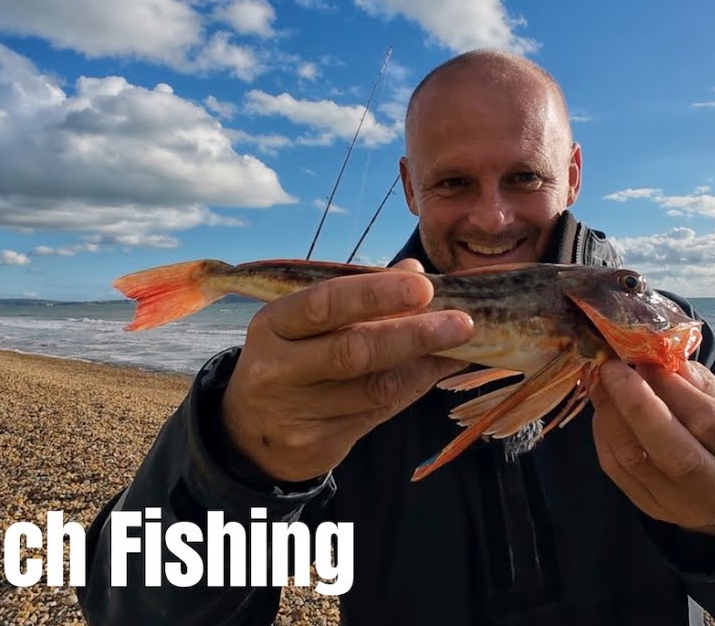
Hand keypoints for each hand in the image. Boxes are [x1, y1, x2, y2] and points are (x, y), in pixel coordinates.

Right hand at [222, 259, 474, 481]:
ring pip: (374, 389)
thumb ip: (359, 298)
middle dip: (413, 335)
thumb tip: (414, 270)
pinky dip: (415, 388)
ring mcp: (296, 412)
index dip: (376, 294)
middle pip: (353, 351)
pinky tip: (437, 370)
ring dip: (424, 365)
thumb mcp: (309, 324)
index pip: (324, 303)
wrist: (252, 432)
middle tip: (462, 323)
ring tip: (460, 345)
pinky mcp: (317, 445)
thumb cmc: (293, 359)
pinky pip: (380, 414)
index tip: (424, 286)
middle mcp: (277, 368)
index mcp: (273, 324)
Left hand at [590, 360, 714, 535]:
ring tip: (604, 384)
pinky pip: (616, 470)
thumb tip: (661, 361)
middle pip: (672, 451)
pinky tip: (604, 408)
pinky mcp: (651, 509)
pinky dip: (604, 433)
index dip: (673, 389)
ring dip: (612, 416)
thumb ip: (699, 384)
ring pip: (635, 460)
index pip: (709, 422)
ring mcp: (684, 507)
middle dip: (636, 404)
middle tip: (613, 369)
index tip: (647, 360)